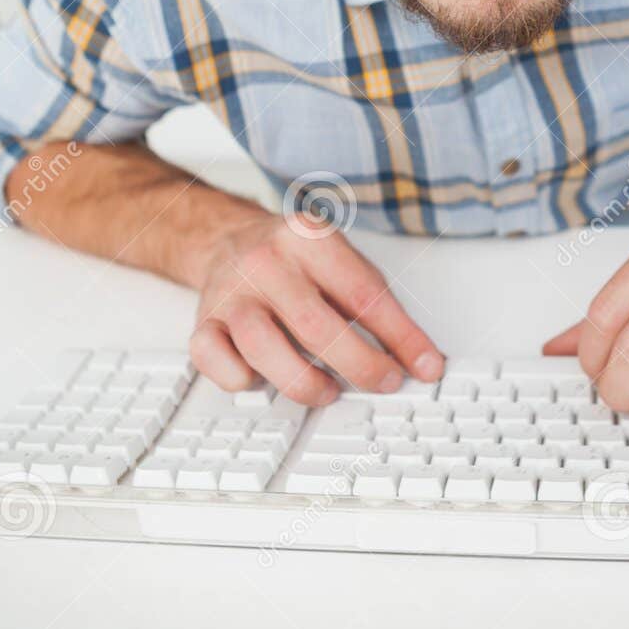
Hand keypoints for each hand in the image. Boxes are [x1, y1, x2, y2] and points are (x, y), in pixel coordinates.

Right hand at [190, 212, 443, 404]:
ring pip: (263, 348)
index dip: (400, 336)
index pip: (363, 293)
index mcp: (308, 238)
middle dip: (360, 365)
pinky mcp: (203, 321)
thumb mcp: (339, 259)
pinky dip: (243, 380)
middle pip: (316, 325)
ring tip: (329, 390)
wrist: (227, 239)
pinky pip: (215, 361)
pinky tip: (264, 378)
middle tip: (384, 382)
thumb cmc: (292, 259)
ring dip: (305, 381)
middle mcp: (266, 262)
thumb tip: (419, 358)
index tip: (425, 366)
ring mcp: (230, 292)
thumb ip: (375, 303)